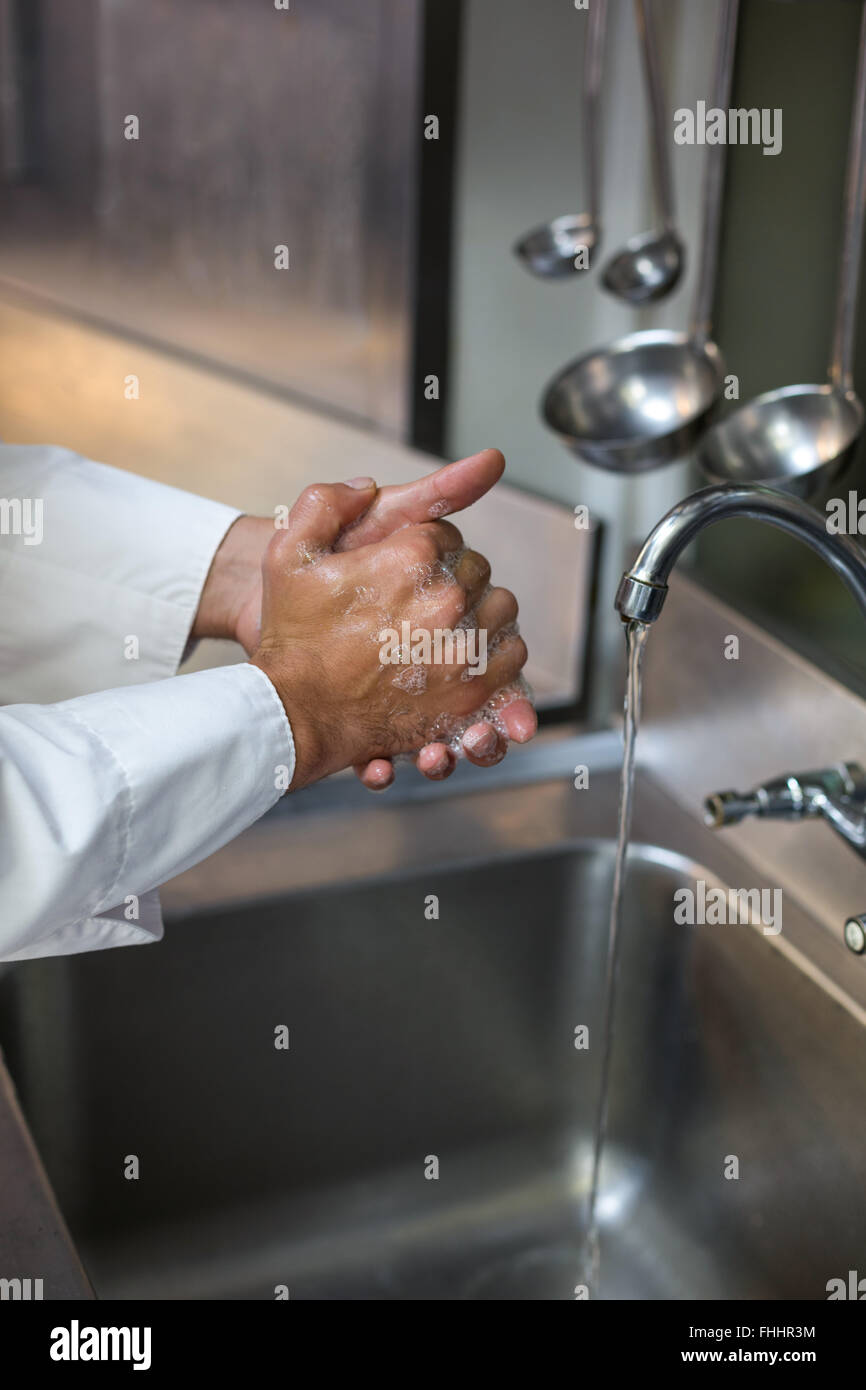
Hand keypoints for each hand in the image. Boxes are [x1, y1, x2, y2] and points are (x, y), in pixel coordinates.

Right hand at [248, 480, 527, 790]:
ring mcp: (464, 648)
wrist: (296, 712)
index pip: (447, 535)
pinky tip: (464, 656)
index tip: (401, 573)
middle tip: (417, 604)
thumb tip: (365, 486)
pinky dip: (495, 653)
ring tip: (444, 628)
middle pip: (477, 570)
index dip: (425, 550)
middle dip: (453, 580)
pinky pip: (512, 655)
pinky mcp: (472, 691)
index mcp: (411, 558)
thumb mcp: (290, 553)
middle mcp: (446, 599)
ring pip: (500, 608)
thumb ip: (326, 503)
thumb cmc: (294, 636)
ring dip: (479, 613)